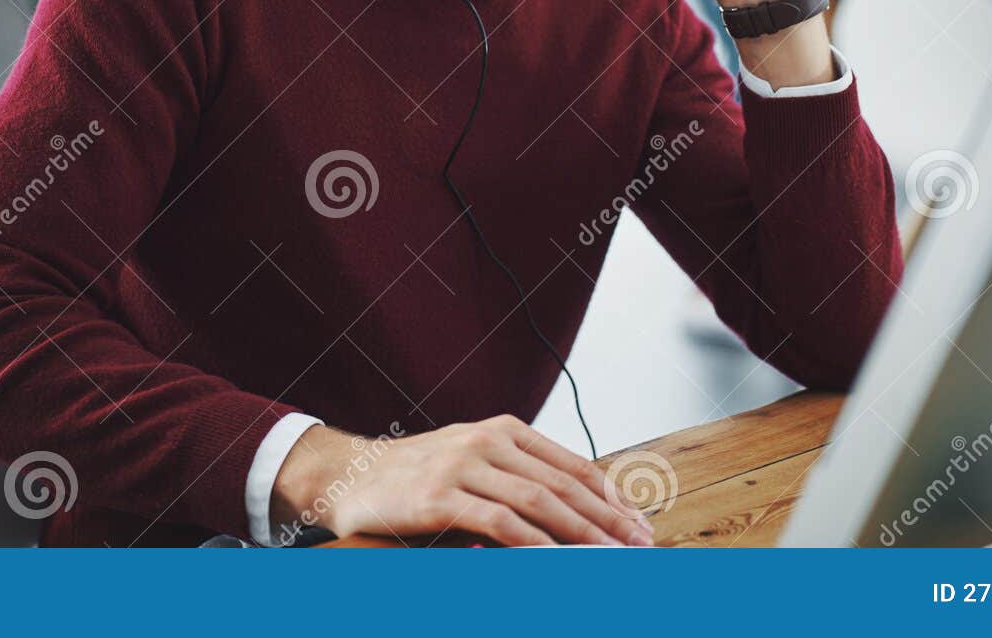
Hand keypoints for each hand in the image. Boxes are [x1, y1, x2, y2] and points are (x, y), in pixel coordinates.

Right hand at [271, 415, 654, 546]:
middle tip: (639, 546)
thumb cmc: (417, 474)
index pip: (572, 465)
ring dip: (580, 534)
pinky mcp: (440, 496)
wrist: (351, 474)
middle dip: (607, 519)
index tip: (639, 524)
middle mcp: (487, 440)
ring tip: (609, 559)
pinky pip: (498, 521)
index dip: (611, 497)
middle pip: (563, 483)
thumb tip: (574, 515)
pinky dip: (532, 543)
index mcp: (503, 430)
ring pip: (538, 501)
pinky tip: (556, 562)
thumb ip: (516, 479)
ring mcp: (463, 465)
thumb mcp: (472, 463)